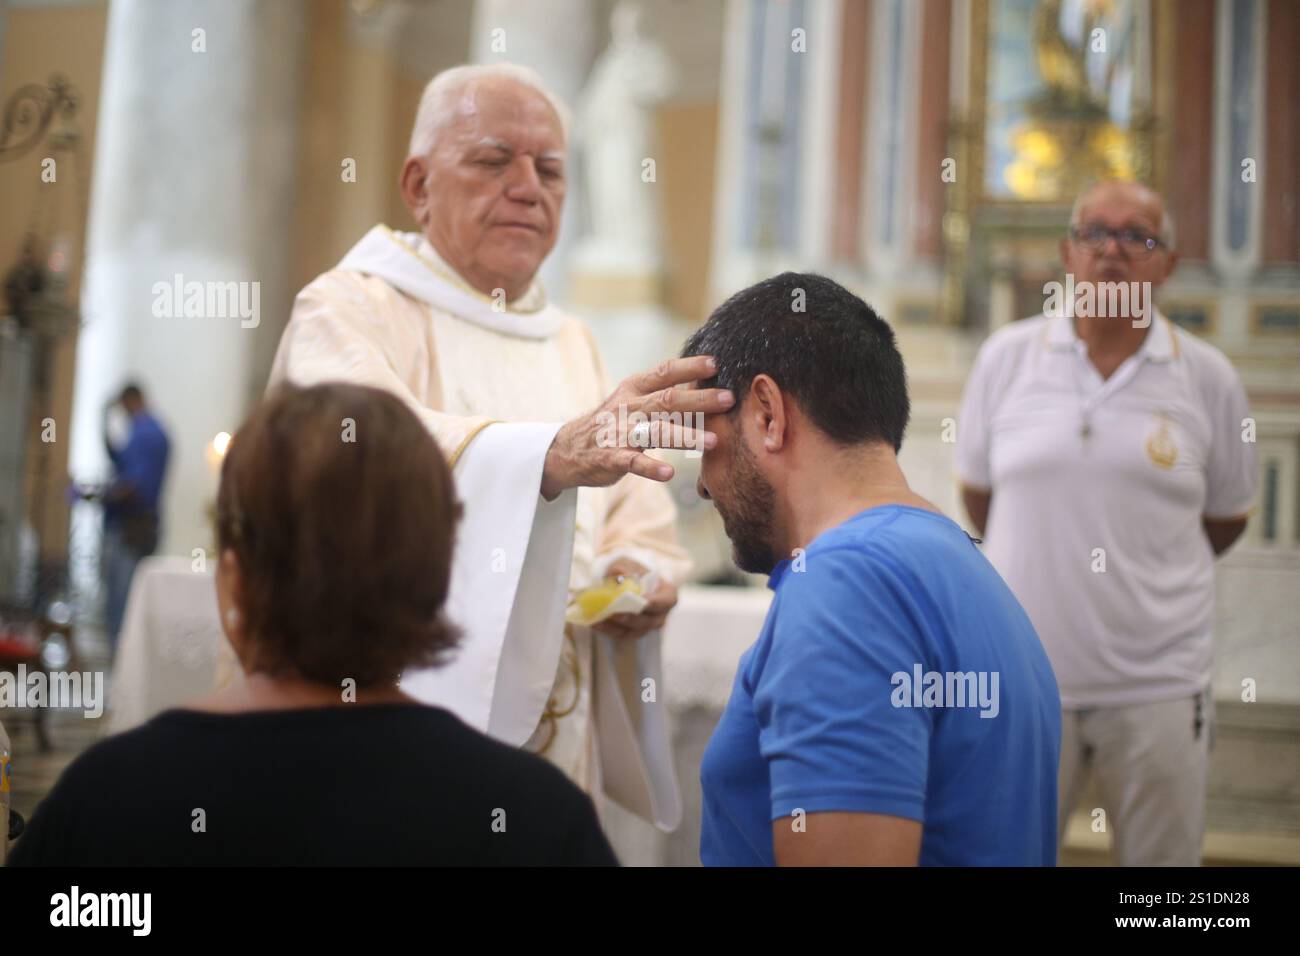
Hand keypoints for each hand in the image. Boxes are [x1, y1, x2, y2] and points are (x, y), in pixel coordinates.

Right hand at [540, 355, 732, 499]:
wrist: (568, 449)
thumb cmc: (612, 424)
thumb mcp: (633, 401)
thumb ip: (663, 394)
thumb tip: (704, 383)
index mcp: (634, 388)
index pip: (664, 372)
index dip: (690, 367)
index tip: (716, 364)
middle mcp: (628, 406)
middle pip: (668, 400)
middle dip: (700, 399)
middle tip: (728, 400)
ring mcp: (619, 432)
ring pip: (655, 431)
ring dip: (685, 435)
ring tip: (713, 441)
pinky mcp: (611, 458)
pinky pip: (633, 463)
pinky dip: (651, 468)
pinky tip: (668, 473)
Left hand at [594, 559, 678, 640]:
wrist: (623, 581)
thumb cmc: (631, 571)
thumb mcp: (628, 565)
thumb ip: (624, 569)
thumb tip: (621, 575)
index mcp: (667, 595)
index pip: (666, 601)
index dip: (655, 602)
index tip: (642, 600)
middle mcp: (660, 614)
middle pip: (649, 620)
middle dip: (631, 617)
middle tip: (615, 611)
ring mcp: (647, 626)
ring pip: (634, 631)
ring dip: (616, 625)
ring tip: (599, 617)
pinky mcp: (632, 632)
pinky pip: (621, 634)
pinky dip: (608, 629)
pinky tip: (595, 622)